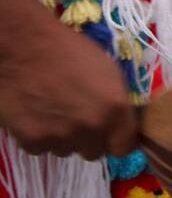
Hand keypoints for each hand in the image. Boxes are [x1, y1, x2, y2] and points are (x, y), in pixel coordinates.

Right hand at [0, 14, 137, 159]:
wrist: (22, 45)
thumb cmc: (66, 49)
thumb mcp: (107, 70)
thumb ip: (116, 103)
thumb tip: (118, 122)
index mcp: (115, 108)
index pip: (124, 147)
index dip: (115, 139)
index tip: (108, 132)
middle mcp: (92, 127)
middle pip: (94, 152)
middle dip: (88, 138)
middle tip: (75, 116)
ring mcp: (62, 137)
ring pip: (67, 150)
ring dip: (62, 137)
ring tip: (51, 109)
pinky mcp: (33, 140)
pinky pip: (41, 147)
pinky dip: (38, 135)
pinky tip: (34, 112)